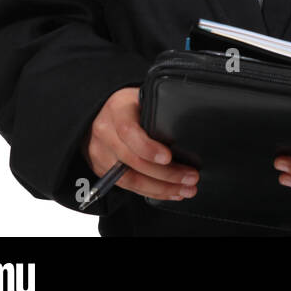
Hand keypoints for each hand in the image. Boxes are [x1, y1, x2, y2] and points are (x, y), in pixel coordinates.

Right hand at [82, 87, 198, 200]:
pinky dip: (152, 191)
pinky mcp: (102, 169)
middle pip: (133, 160)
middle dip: (165, 173)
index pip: (128, 131)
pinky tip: (170, 192)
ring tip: (185, 190)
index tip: (168, 157)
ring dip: (161, 188)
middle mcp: (105, 133)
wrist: (100, 113)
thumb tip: (187, 128)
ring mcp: (101, 154)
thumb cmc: (131, 105)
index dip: (148, 148)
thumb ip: (158, 111)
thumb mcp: (143, 98)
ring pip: (130, 179)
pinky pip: (128, 186)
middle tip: (190, 177)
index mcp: (117, 110)